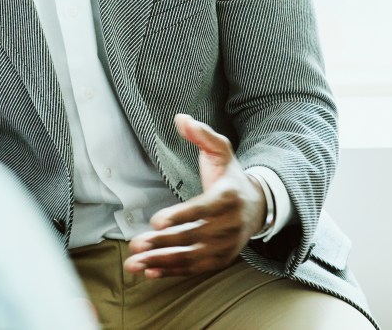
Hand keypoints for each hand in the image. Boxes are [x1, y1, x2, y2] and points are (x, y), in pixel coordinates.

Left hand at [123, 114, 266, 278]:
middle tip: (136, 245)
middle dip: (162, 244)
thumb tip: (181, 118)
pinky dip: (172, 272)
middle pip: (193, 237)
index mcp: (229, 196)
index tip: (156, 222)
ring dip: (161, 262)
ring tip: (135, 263)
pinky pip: (195, 269)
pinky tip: (150, 272)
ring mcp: (226, 246)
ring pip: (192, 258)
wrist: (256, 206)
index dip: (180, 216)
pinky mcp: (221, 260)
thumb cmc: (230, 176)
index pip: (203, 209)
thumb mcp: (220, 150)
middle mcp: (230, 225)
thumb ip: (202, 135)